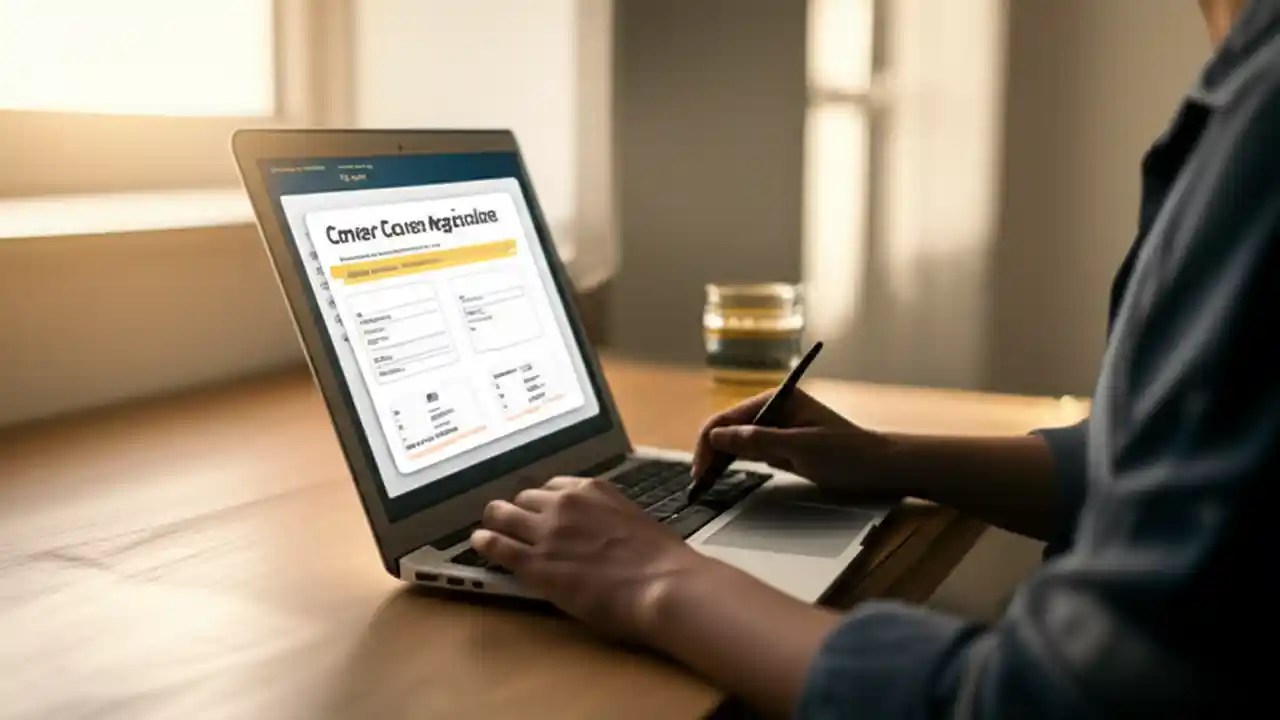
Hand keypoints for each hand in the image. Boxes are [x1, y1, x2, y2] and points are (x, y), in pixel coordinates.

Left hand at [471, 476, 710, 641]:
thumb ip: (607, 516)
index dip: (543, 502)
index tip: (540, 512)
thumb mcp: (632, 519)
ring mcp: (546, 532)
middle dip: (518, 511)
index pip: (552, 486)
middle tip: (514, 525)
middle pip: (523, 498)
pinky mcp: (535, 564)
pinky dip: (484, 543)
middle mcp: (563, 503)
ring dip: (496, 522)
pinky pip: (496, 545)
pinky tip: (479, 544)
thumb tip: (600, 529)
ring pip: (502, 515)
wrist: (662, 584)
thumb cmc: (661, 559)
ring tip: (487, 531)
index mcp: (590, 489)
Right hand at [691, 388, 896, 492]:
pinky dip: (735, 464)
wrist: (880, 468)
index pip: (728, 417)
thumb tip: (717, 436)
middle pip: (728, 428)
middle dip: (710, 453)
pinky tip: (723, 478)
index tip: (700, 471)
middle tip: (698, 484)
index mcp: (777, 399)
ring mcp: (777, 427)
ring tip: (705, 484)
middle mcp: (773, 409)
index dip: (709, 443)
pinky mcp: (782, 445)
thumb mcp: (800, 448)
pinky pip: (750, 452)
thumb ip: (757, 441)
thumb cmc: (846, 454)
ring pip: (736, 441)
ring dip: (719, 460)